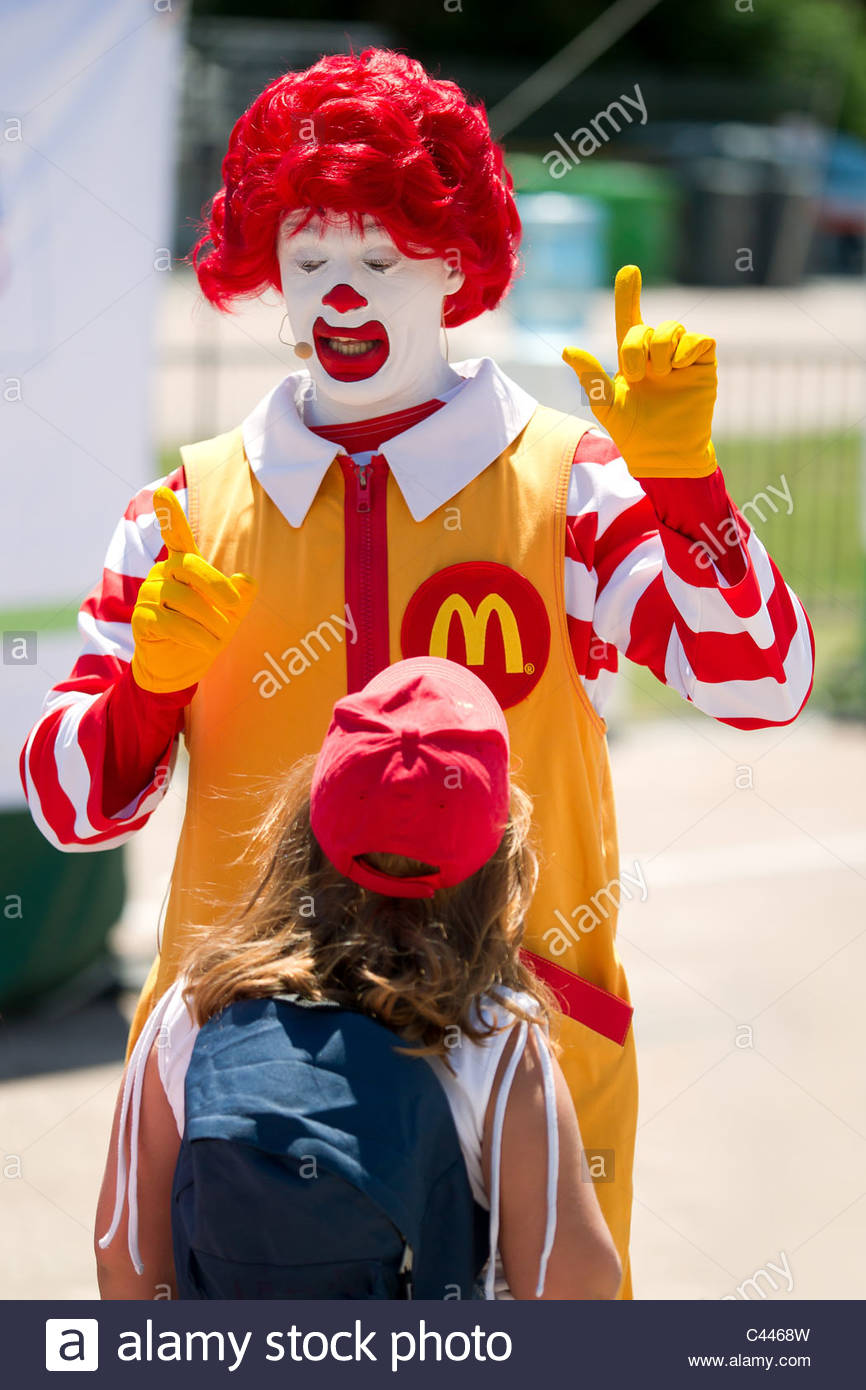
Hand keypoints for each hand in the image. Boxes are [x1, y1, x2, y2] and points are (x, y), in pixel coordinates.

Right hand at [130, 488, 256, 693]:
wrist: (181, 666)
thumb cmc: (206, 630)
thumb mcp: (231, 614)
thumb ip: (240, 596)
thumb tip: (248, 580)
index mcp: (184, 565)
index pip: (176, 535)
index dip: (168, 514)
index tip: (160, 492)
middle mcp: (163, 573)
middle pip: (189, 566)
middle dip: (215, 584)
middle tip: (235, 606)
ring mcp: (149, 595)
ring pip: (182, 598)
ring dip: (208, 620)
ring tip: (219, 638)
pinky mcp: (142, 619)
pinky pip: (168, 622)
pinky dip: (193, 635)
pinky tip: (206, 645)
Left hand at [563, 265, 718, 478]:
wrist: (662, 453)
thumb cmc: (633, 432)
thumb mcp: (606, 404)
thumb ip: (590, 376)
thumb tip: (566, 349)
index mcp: (633, 358)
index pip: (630, 319)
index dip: (628, 294)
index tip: (629, 270)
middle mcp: (657, 353)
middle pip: (646, 327)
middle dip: (636, 347)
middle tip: (637, 376)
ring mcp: (681, 358)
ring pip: (672, 329)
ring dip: (660, 348)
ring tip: (659, 375)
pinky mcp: (703, 364)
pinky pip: (699, 340)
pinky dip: (685, 349)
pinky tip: (677, 368)